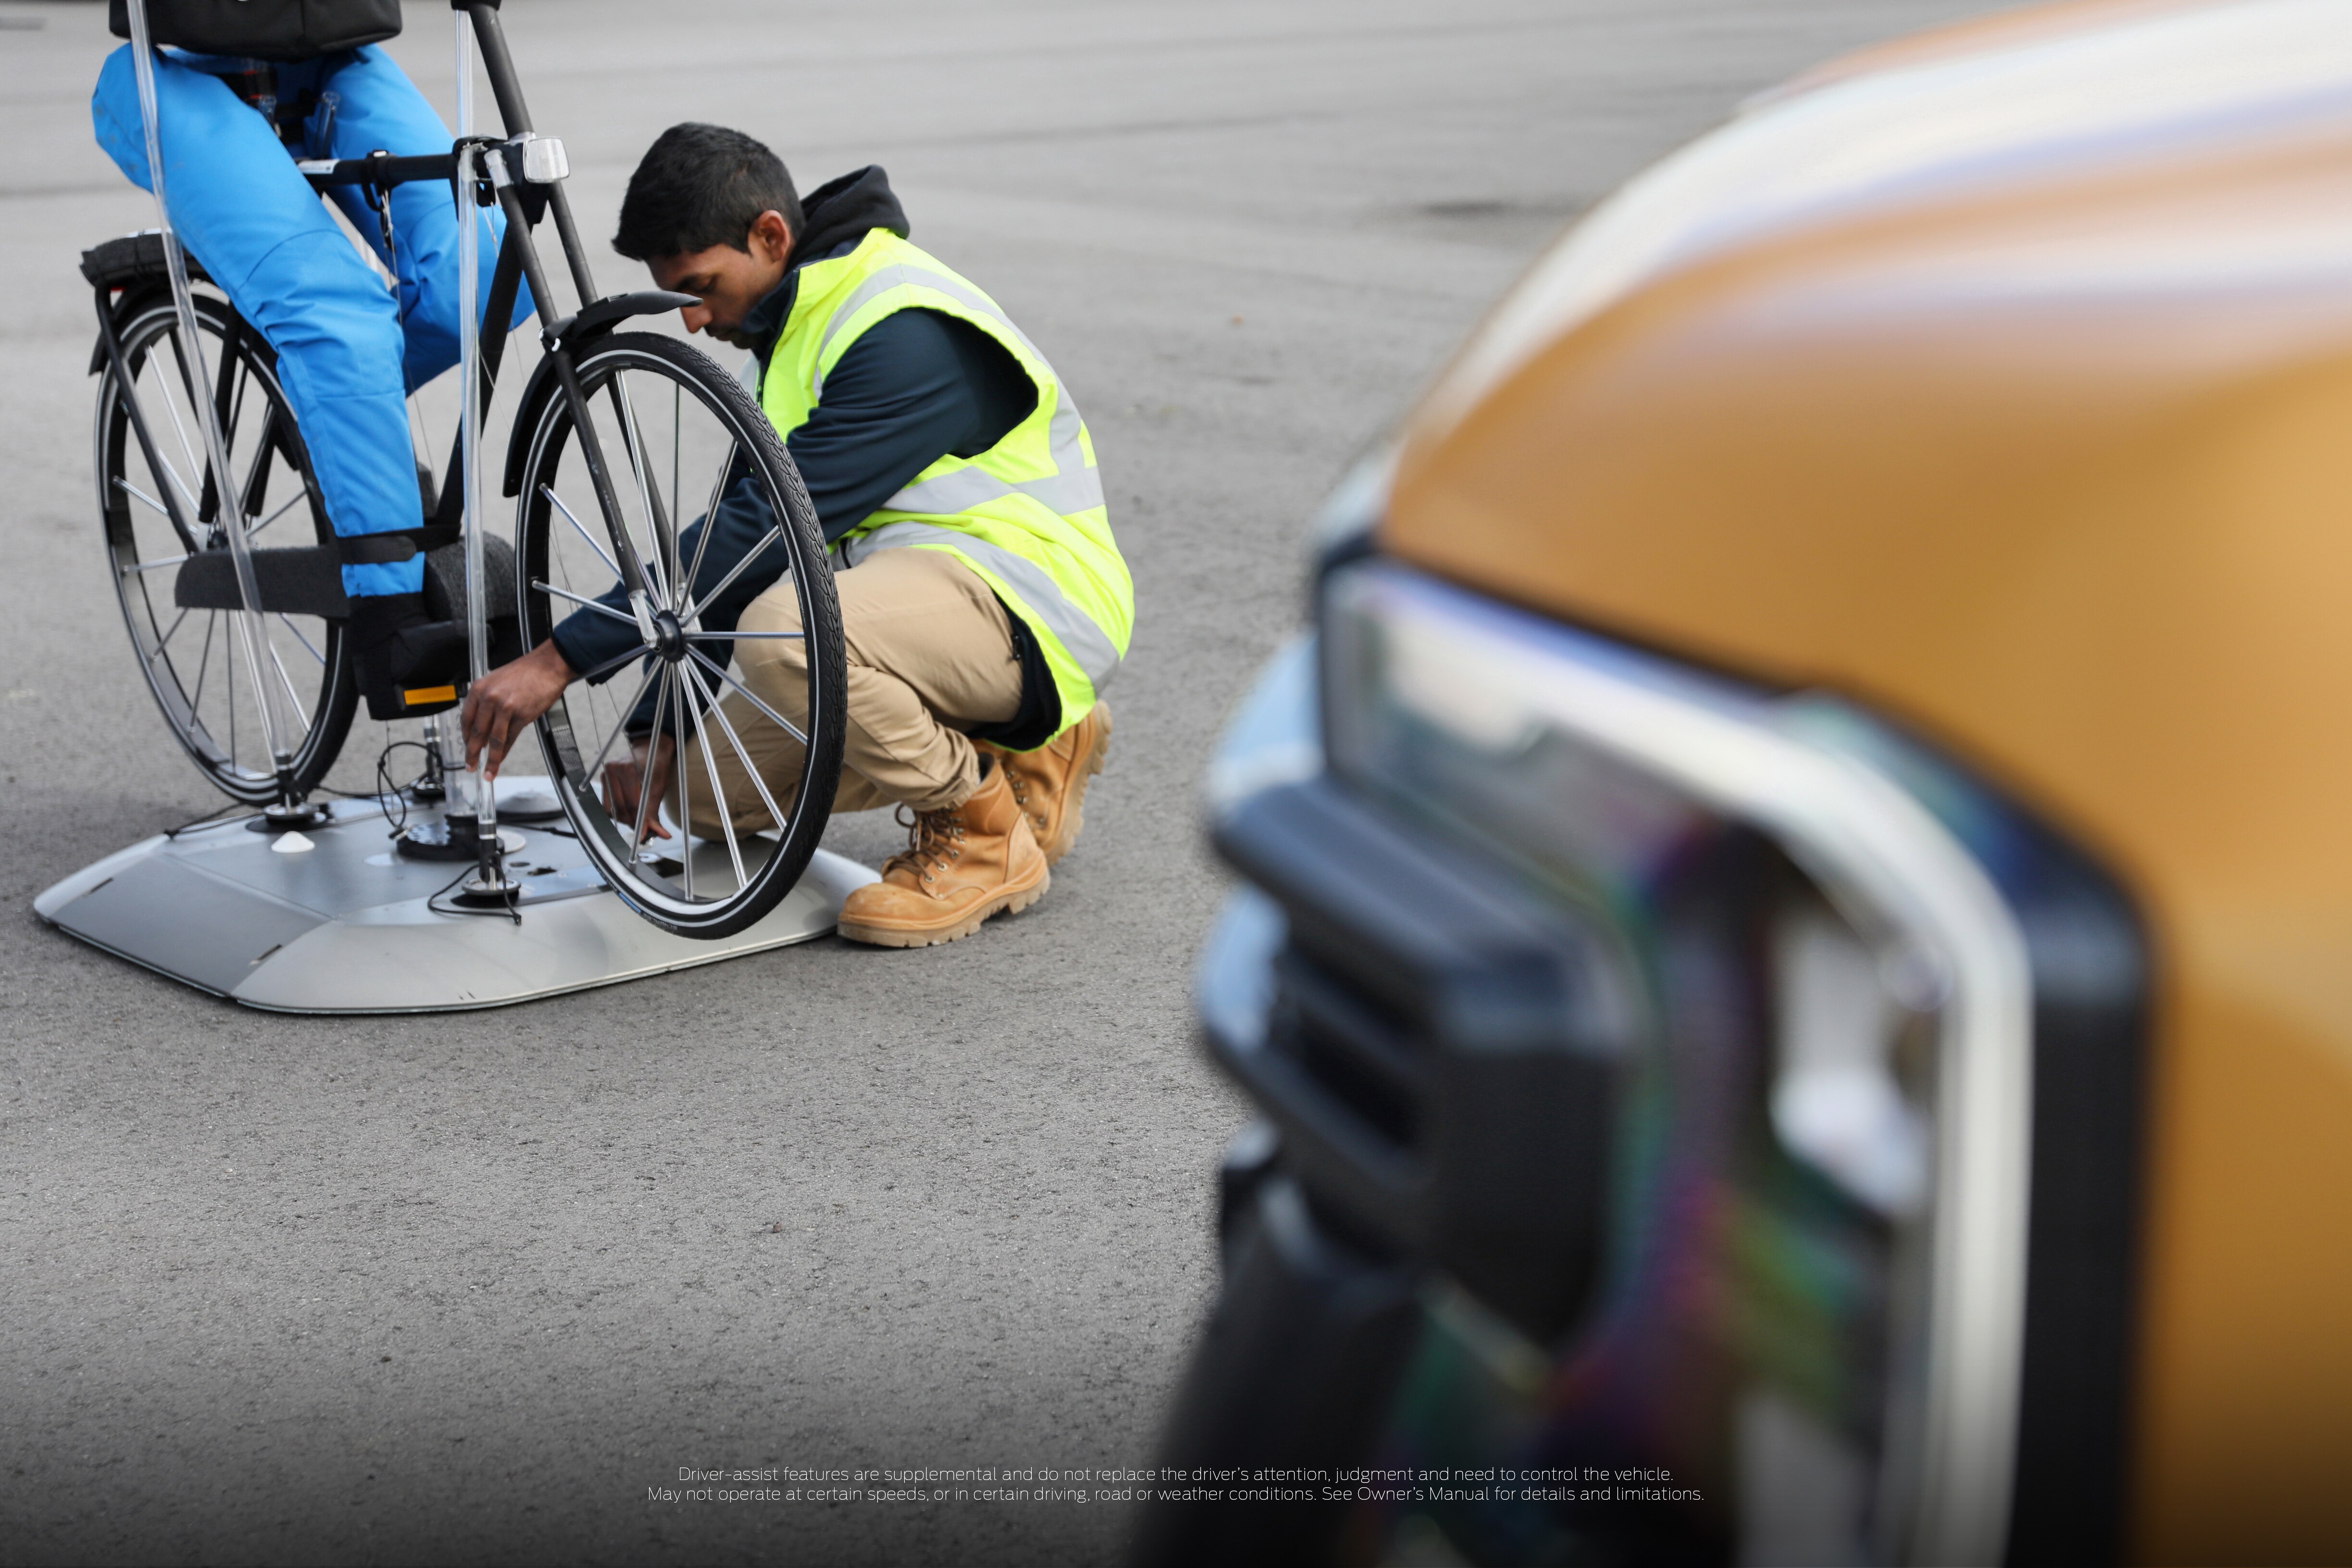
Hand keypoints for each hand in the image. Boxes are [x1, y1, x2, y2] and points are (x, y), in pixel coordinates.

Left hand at [460, 638, 574, 777]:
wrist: (548, 666)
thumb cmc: (526, 672)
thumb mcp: (497, 682)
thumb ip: (487, 701)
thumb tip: (483, 724)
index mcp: (479, 689)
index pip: (466, 719)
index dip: (465, 737)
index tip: (466, 748)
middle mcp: (489, 698)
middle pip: (477, 732)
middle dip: (472, 753)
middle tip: (469, 766)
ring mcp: (505, 707)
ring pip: (494, 739)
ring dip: (490, 759)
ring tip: (486, 772)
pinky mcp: (521, 715)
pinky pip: (510, 738)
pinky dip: (505, 752)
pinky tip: (501, 760)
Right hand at [601, 731, 677, 842]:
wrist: (649, 747)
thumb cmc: (656, 765)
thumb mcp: (659, 787)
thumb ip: (655, 812)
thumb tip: (661, 835)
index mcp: (628, 768)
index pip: (632, 803)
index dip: (639, 820)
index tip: (646, 833)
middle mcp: (612, 770)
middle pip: (619, 808)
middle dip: (631, 822)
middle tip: (642, 828)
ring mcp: (605, 773)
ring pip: (610, 809)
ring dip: (623, 818)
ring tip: (636, 818)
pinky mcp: (602, 778)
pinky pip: (606, 803)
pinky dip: (617, 811)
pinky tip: (628, 809)